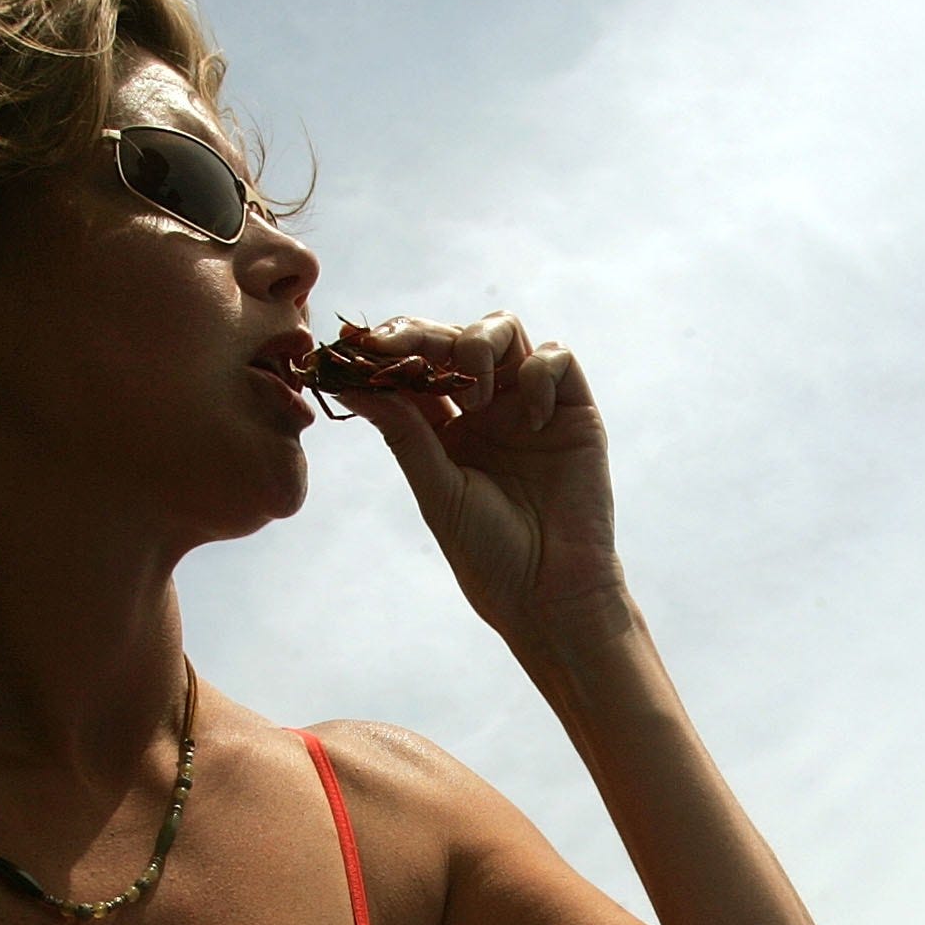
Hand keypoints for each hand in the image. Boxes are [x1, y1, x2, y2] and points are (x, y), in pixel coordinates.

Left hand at [334, 313, 623, 654]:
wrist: (551, 594)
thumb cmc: (491, 555)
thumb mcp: (437, 491)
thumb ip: (404, 432)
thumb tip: (350, 384)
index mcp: (446, 428)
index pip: (413, 369)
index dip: (387, 350)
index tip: (359, 349)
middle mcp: (488, 408)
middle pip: (452, 338)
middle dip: (421, 334)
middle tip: (395, 347)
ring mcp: (530, 404)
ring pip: (503, 330)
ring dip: (478, 343)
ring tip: (476, 394)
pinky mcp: (574, 410)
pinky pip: (557, 357)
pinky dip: (539, 372)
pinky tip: (531, 419)